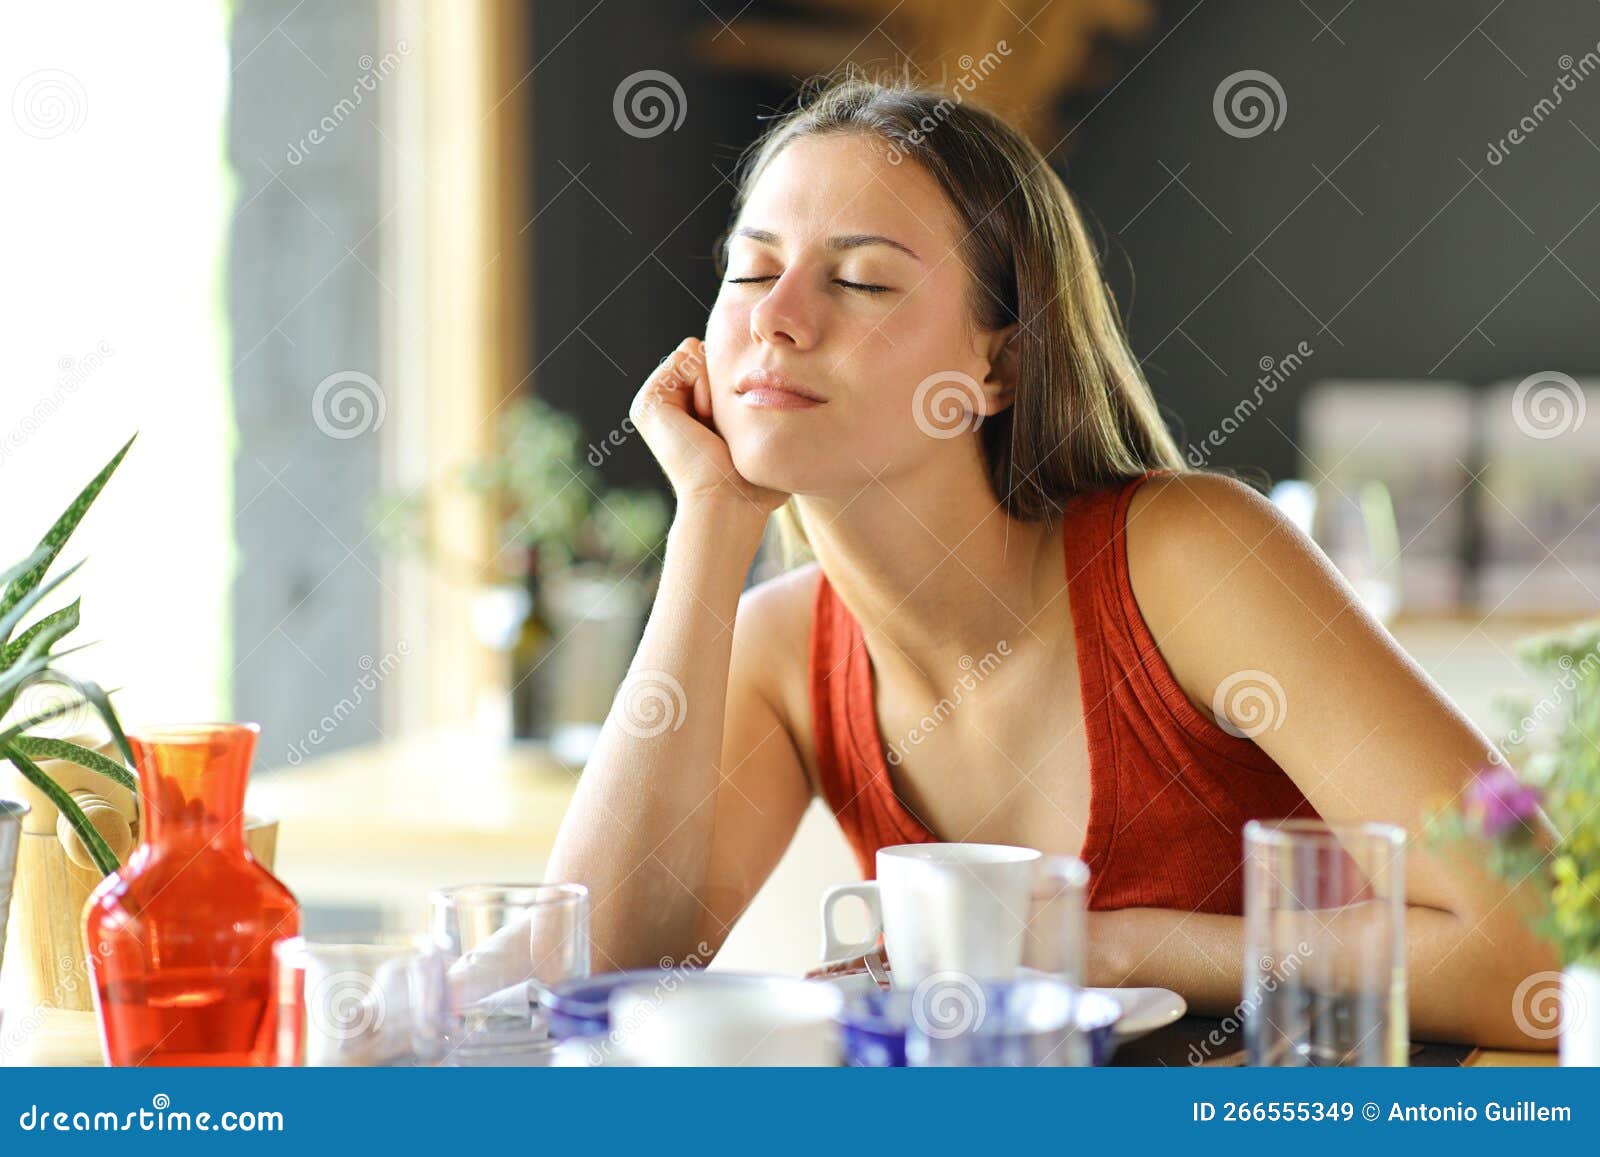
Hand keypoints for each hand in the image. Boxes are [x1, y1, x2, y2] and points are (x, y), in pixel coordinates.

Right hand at [629, 337, 787, 517]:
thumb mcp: (757, 437)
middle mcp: (664, 406)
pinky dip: (704, 384)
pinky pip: (685, 358)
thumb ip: (757, 408)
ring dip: (714, 385)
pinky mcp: (648, 401)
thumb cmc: (752, 483)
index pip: (714, 362)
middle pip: (703, 352)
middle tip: (722, 425)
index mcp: (684, 412)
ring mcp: (652, 403)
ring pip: (694, 352)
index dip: (734, 382)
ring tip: (712, 424)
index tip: (735, 425)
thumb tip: (781, 387)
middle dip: (722, 381)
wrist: (728, 500)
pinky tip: (704, 417)